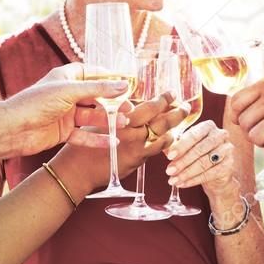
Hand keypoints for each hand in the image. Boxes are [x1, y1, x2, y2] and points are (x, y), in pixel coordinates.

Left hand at [8, 63, 133, 154]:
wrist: (13, 129)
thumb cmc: (36, 102)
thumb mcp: (69, 91)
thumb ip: (97, 89)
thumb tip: (122, 85)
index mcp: (65, 78)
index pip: (92, 73)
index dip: (110, 77)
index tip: (128, 82)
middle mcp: (66, 94)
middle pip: (94, 97)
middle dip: (112, 102)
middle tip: (129, 108)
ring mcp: (65, 114)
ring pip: (91, 116)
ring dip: (107, 121)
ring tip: (124, 123)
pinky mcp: (63, 132)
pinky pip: (84, 135)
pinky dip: (97, 139)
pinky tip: (112, 142)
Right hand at [51, 96, 183, 194]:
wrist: (78, 170)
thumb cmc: (84, 143)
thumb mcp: (98, 122)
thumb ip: (117, 113)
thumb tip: (131, 103)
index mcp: (123, 122)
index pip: (150, 108)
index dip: (164, 100)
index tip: (172, 93)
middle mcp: (133, 137)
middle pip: (163, 124)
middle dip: (177, 114)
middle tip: (185, 106)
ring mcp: (137, 152)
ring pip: (164, 139)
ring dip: (174, 129)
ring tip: (179, 122)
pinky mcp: (137, 163)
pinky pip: (156, 151)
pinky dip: (164, 142)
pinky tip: (167, 137)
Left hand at [164, 121, 234, 196]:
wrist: (215, 171)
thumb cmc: (196, 153)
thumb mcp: (184, 146)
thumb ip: (174, 143)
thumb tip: (160, 145)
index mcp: (207, 126)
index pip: (193, 135)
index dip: (181, 146)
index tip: (169, 156)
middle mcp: (220, 135)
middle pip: (199, 149)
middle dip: (182, 162)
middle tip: (169, 171)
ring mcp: (227, 149)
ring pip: (205, 163)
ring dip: (187, 173)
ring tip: (173, 180)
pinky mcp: (229, 164)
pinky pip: (210, 174)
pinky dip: (194, 180)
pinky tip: (183, 184)